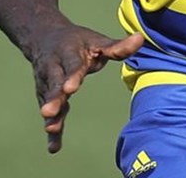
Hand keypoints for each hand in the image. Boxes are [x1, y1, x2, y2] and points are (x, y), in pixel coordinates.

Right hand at [29, 27, 143, 153]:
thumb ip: (117, 46)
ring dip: (51, 116)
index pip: (71, 66)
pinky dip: (53, 132)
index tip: (70, 89)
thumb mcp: (97, 40)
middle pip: (54, 85)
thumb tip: (141, 39)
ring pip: (49, 101)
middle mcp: (53, 69)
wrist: (44, 37)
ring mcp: (47, 84)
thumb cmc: (77, 42)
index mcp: (68, 53)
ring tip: (51, 129)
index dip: (71, 77)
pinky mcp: (47, 97)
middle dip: (53, 98)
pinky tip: (54, 148)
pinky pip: (51, 115)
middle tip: (49, 111)